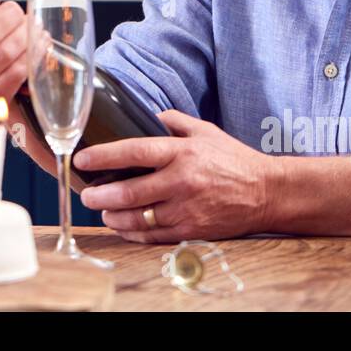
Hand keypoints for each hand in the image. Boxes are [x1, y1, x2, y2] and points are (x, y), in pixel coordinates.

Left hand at [75, 110, 278, 242]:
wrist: (267, 193)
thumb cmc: (234, 160)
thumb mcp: (206, 131)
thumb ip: (174, 121)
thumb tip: (148, 115)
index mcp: (182, 153)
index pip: (135, 151)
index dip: (104, 156)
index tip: (83, 159)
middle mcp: (181, 181)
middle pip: (131, 192)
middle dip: (101, 196)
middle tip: (87, 195)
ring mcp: (186, 209)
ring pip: (139, 218)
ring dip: (114, 217)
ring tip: (102, 211)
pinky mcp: (192, 230)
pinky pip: (154, 236)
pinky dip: (133, 233)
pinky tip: (123, 226)